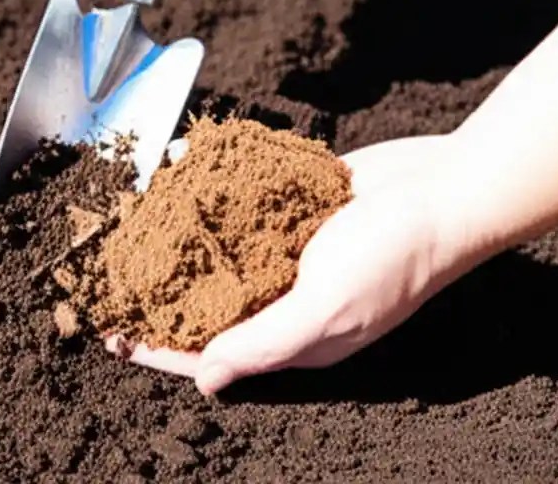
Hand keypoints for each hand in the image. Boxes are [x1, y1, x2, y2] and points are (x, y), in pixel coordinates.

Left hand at [106, 134, 492, 394]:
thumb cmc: (395, 255)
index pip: (212, 352)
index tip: (112, 335)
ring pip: (222, 252)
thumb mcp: (327, 309)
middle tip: (111, 278)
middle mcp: (289, 297)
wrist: (446, 187)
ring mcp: (293, 250)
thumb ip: (264, 342)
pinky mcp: (297, 206)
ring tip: (133, 227)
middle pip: (209, 304)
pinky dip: (210, 194)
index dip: (159, 349)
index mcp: (296, 336)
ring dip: (180, 241)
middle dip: (160, 295)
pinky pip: (242, 206)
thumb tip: (206, 380)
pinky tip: (177, 176)